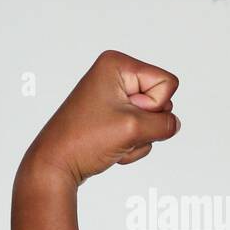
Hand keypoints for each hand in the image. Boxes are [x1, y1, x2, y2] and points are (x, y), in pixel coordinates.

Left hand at [20, 50, 180, 187]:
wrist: (56, 164)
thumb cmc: (84, 140)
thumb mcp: (134, 129)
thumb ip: (165, 124)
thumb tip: (174, 124)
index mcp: (117, 64)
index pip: (166, 84)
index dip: (153, 107)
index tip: (124, 115)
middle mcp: (115, 75)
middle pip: (161, 101)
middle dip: (146, 124)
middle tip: (116, 130)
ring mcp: (113, 97)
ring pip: (152, 121)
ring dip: (138, 138)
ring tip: (111, 141)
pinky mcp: (112, 116)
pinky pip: (140, 131)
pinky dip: (130, 144)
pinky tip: (109, 148)